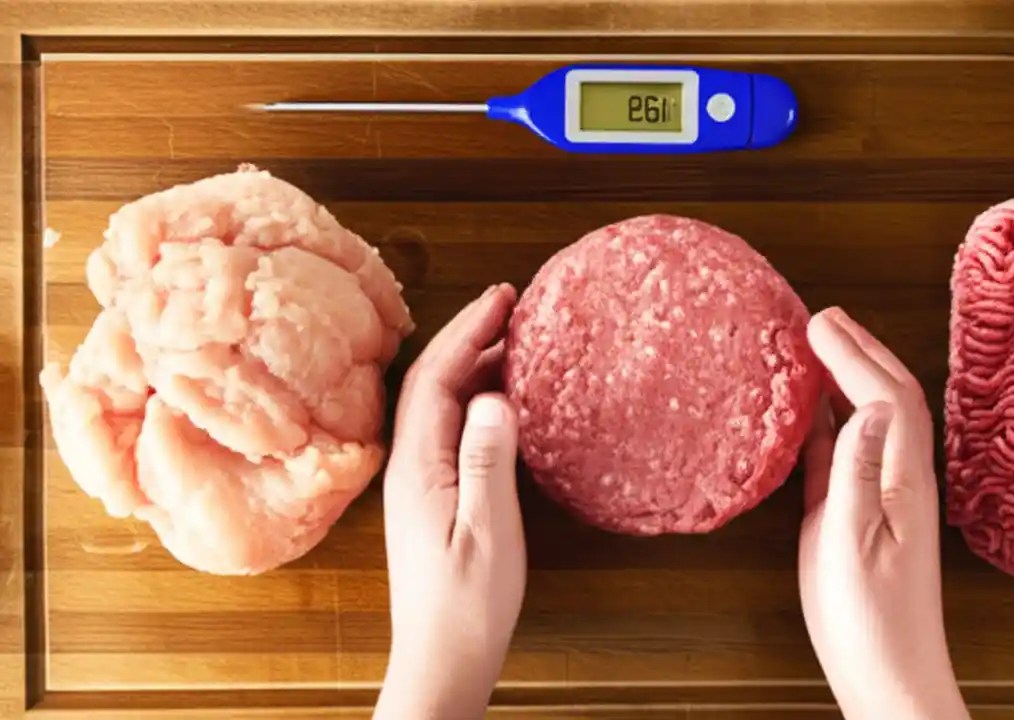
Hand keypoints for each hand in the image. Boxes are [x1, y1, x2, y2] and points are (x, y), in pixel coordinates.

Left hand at [375, 284, 524, 719]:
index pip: (436, 378)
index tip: (502, 297)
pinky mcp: (432, 496)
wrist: (443, 659)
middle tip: (512, 304)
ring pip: (441, 404)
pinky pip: (450, 428)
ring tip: (516, 340)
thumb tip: (492, 395)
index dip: (467, 330)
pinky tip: (504, 399)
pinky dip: (476, 399)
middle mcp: (410, 466)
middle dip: (468, 335)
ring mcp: (419, 481)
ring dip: (473, 364)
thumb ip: (488, 460)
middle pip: (432, 381)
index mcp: (417, 467)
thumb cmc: (467, 605)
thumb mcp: (487, 530)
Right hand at [799, 308, 967, 719]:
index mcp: (904, 481)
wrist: (889, 678)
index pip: (888, 397)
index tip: (819, 321)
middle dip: (860, 350)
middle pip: (890, 398)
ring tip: (816, 347)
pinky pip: (846, 453)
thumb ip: (855, 472)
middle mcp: (900, 480)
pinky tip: (807, 412)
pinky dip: (828, 421)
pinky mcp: (859, 517)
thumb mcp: (851, 543)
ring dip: (848, 378)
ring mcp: (881, 497)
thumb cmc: (870, 622)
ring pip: (870, 420)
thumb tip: (868, 404)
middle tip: (823, 316)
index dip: (855, 354)